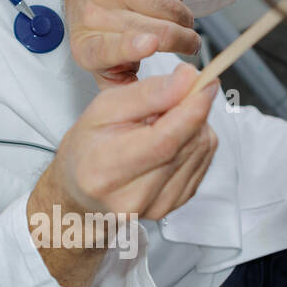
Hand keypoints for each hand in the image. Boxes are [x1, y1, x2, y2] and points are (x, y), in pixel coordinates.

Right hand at [40, 62, 217, 222]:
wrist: (81, 189)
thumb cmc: (88, 146)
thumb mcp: (104, 107)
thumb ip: (147, 93)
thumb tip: (187, 79)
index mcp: (107, 170)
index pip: (166, 140)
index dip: (193, 108)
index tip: (205, 83)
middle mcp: (133, 197)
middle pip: (187, 144)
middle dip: (191, 111)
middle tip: (172, 99)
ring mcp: (156, 207)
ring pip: (200, 151)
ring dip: (193, 127)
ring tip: (161, 125)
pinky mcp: (174, 206)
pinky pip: (202, 163)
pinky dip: (194, 143)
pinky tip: (171, 141)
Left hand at [63, 0, 200, 87]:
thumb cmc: (99, 29)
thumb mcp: (103, 66)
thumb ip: (126, 89)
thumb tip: (159, 105)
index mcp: (88, 48)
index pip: (109, 49)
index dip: (131, 47)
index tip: (151, 44)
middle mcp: (94, 14)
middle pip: (157, 31)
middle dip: (185, 41)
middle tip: (191, 45)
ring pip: (170, 8)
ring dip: (186, 19)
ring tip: (180, 23)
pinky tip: (166, 0)